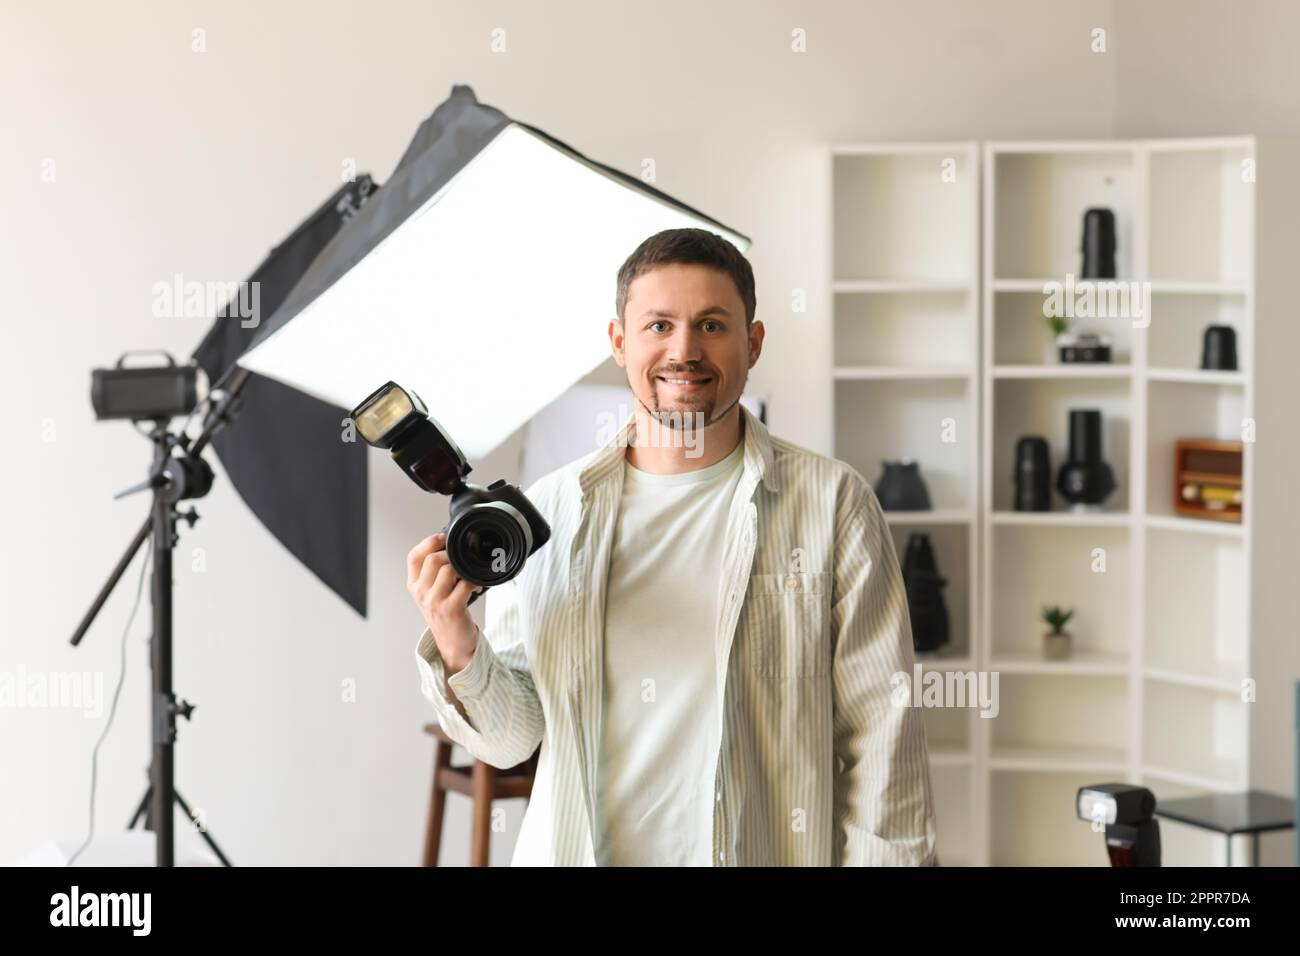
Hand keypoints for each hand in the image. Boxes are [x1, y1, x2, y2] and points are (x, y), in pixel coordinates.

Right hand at [407, 532, 481, 673]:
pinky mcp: (451, 609)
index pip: (413, 557)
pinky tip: (476, 587)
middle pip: (433, 560)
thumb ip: (434, 572)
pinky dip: (474, 582)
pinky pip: (465, 584)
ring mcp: (434, 602)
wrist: (452, 643)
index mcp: (414, 585)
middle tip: (460, 561)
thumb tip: (449, 546)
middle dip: (450, 555)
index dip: (428, 542)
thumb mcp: (431, 592)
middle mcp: (420, 593)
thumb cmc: (445, 613)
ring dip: (464, 569)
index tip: (442, 537)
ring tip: (469, 577)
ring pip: (449, 570)